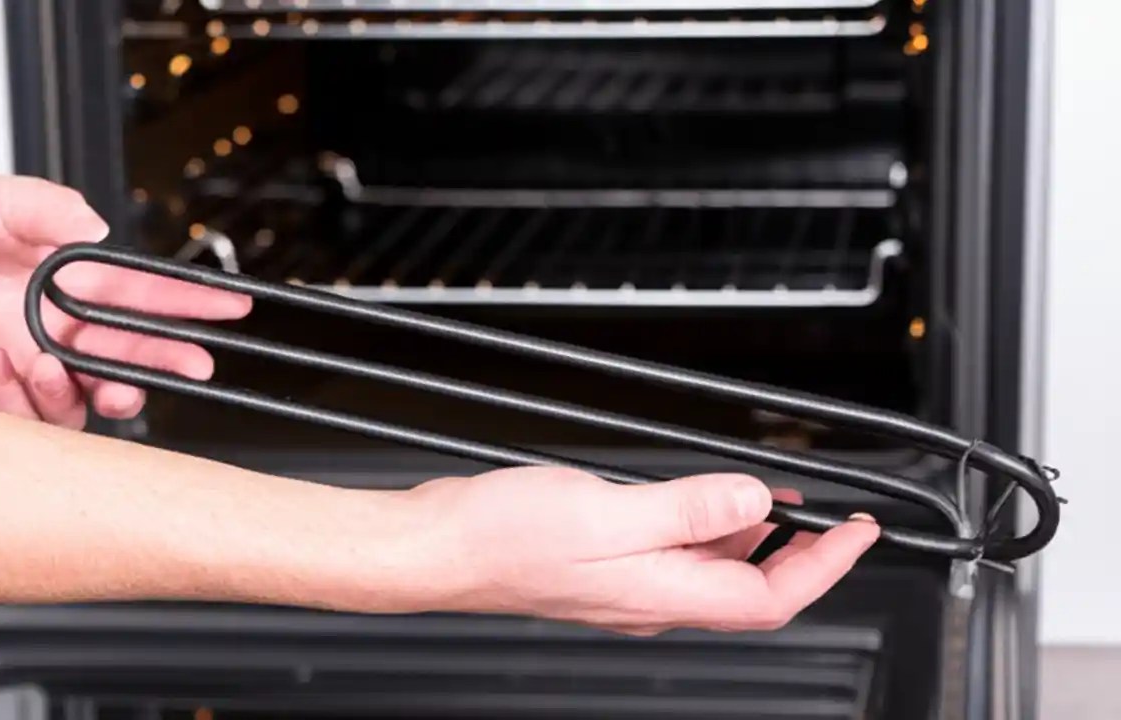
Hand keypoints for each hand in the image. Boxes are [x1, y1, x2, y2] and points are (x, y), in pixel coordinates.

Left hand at [0, 155, 249, 427]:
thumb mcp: (6, 198)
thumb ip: (55, 209)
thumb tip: (96, 229)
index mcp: (82, 282)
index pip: (153, 298)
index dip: (197, 304)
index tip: (234, 306)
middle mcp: (65, 325)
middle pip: (135, 359)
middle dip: (165, 366)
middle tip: (188, 367)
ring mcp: (33, 360)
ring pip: (85, 403)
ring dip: (79, 395)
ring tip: (47, 366)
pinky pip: (23, 421)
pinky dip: (12, 404)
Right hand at [405, 468, 878, 634]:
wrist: (442, 546)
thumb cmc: (504, 539)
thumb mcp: (609, 513)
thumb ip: (688, 507)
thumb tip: (753, 499)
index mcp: (662, 594)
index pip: (771, 598)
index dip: (825, 567)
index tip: (859, 534)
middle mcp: (652, 599)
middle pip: (750, 589)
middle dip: (798, 550)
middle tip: (825, 510)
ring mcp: (629, 585)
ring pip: (715, 569)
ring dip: (752, 533)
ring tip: (769, 491)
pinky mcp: (606, 565)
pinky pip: (679, 552)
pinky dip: (707, 524)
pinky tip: (700, 494)